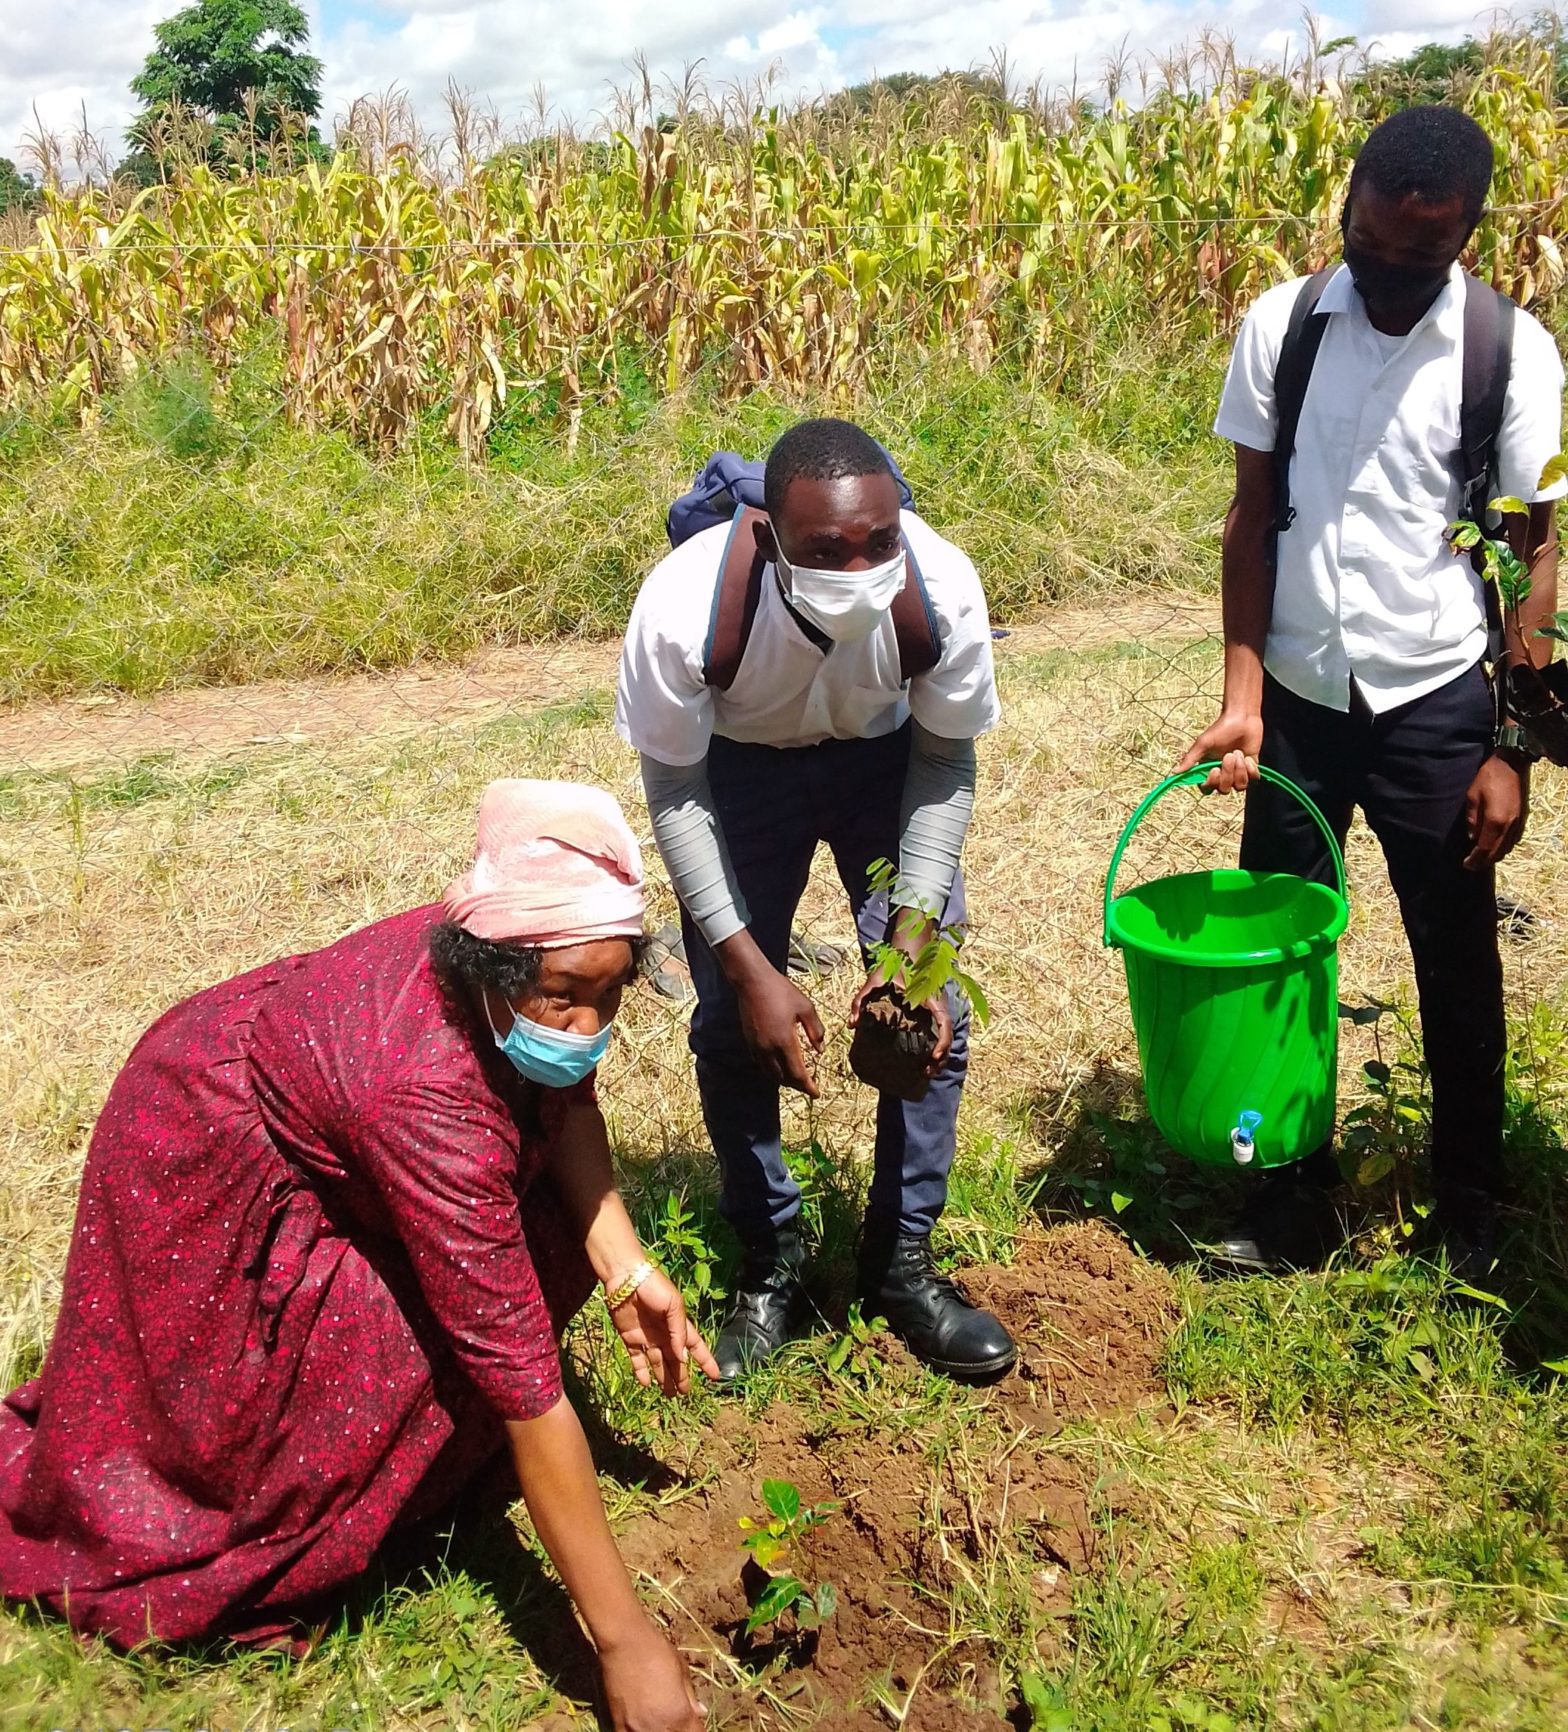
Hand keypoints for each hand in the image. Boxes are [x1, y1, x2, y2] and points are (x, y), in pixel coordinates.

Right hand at [600, 1623, 704, 1730]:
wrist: (624, 1641)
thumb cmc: (656, 1649)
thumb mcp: (682, 1669)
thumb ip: (690, 1696)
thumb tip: (700, 1712)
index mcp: (680, 1714)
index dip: (696, 1726)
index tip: (693, 1719)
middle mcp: (660, 1728)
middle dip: (680, 1728)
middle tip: (676, 1717)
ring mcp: (637, 1730)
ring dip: (662, 1730)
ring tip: (660, 1718)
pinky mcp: (617, 1726)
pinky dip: (638, 1731)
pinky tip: (641, 1724)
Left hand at [608, 1268, 720, 1395]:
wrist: (625, 1277)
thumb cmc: (654, 1286)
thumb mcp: (674, 1305)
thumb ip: (679, 1332)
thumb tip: (683, 1359)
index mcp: (679, 1324)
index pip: (696, 1346)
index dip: (705, 1360)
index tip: (715, 1376)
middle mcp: (664, 1333)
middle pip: (675, 1360)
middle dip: (682, 1376)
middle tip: (685, 1394)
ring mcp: (647, 1337)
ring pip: (657, 1363)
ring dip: (663, 1378)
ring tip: (669, 1395)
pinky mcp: (630, 1338)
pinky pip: (637, 1359)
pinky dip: (641, 1372)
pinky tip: (646, 1384)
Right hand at [734, 968, 823, 1096]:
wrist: (752, 981)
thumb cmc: (781, 991)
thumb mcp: (805, 1007)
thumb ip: (816, 1030)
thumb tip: (820, 1050)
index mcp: (784, 1041)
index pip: (797, 1074)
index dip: (808, 1087)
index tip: (817, 1094)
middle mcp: (768, 1048)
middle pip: (783, 1078)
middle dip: (797, 1085)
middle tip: (808, 1087)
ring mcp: (756, 1046)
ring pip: (770, 1073)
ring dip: (783, 1079)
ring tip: (795, 1078)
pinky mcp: (749, 1041)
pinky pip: (761, 1063)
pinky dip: (772, 1069)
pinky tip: (779, 1064)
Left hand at [848, 964, 953, 1074]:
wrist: (909, 949)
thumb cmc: (894, 963)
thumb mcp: (874, 980)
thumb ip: (861, 1000)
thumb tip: (852, 1025)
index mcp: (930, 998)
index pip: (945, 1024)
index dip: (943, 1043)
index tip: (933, 1057)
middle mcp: (938, 1005)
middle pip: (948, 1036)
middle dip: (940, 1058)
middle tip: (925, 1073)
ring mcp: (937, 1008)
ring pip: (945, 1036)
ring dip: (939, 1055)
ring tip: (925, 1071)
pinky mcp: (932, 1010)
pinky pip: (939, 1031)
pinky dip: (936, 1046)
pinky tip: (925, 1057)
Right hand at [1175, 710, 1263, 792]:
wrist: (1242, 718)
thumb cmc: (1221, 728)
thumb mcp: (1203, 743)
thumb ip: (1190, 759)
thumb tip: (1174, 772)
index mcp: (1208, 769)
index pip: (1207, 788)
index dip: (1212, 783)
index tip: (1215, 768)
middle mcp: (1222, 774)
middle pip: (1224, 789)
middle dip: (1228, 773)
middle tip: (1230, 754)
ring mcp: (1238, 772)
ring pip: (1239, 786)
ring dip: (1240, 771)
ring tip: (1239, 753)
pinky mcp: (1252, 769)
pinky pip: (1253, 780)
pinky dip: (1252, 770)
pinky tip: (1248, 757)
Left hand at [1464, 752, 1529, 870]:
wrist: (1511, 763)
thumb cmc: (1487, 777)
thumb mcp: (1472, 797)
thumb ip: (1472, 820)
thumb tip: (1472, 837)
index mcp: (1495, 821)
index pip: (1485, 849)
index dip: (1475, 860)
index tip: (1466, 864)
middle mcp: (1510, 825)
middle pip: (1498, 852)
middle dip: (1484, 862)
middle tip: (1472, 865)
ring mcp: (1519, 822)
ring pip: (1507, 847)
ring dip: (1494, 855)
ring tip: (1481, 857)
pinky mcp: (1523, 817)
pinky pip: (1514, 839)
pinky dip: (1504, 847)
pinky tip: (1495, 845)